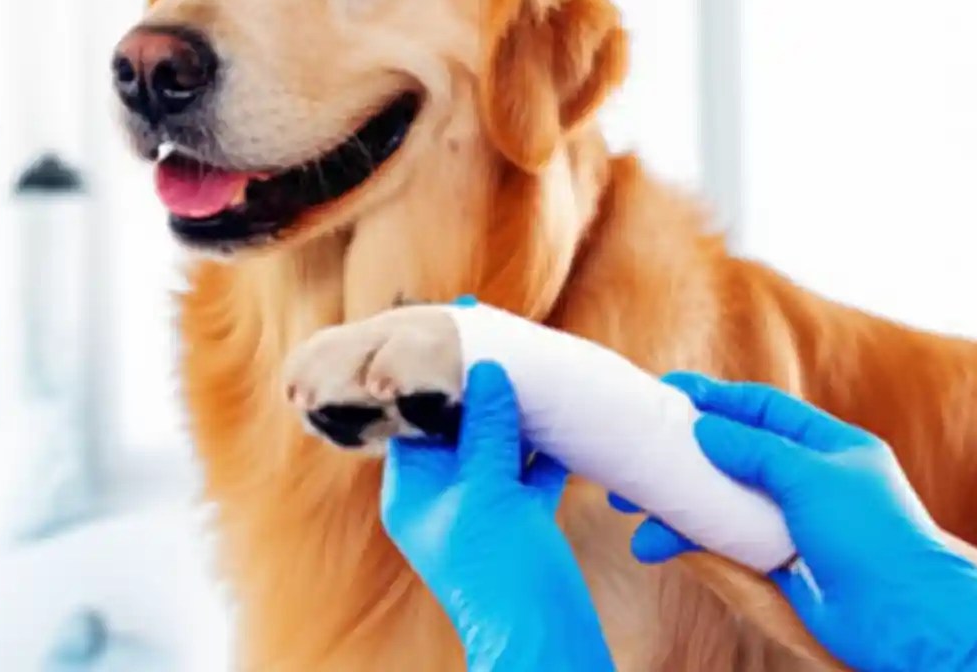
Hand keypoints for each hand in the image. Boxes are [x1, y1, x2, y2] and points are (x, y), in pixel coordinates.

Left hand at [381, 361, 613, 671]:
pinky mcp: (521, 523)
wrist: (545, 636)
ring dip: (516, 415)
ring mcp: (483, 511)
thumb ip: (486, 428)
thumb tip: (484, 368)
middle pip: (455, 431)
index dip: (430, 382)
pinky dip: (544, 448)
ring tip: (534, 372)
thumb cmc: (502, 570)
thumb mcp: (487, 488)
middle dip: (479, 393)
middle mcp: (443, 499)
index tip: (452, 339)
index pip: (412, 423)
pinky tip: (563, 421)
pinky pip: (529, 473)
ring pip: (496, 449)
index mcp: (413, 492)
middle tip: (500, 345)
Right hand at [610, 372, 976, 671]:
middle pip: (735, 454)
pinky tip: (657, 544)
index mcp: (831, 446)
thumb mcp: (811, 477)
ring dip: (676, 504)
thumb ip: (756, 449)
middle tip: (638, 453)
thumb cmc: (870, 537)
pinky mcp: (778, 562)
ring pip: (722, 502)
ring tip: (630, 510)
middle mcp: (810, 480)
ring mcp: (793, 523)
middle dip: (685, 454)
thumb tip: (706, 427)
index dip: (718, 398)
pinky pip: (724, 541)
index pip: (765, 409)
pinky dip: (689, 540)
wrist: (903, 618)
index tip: (670, 390)